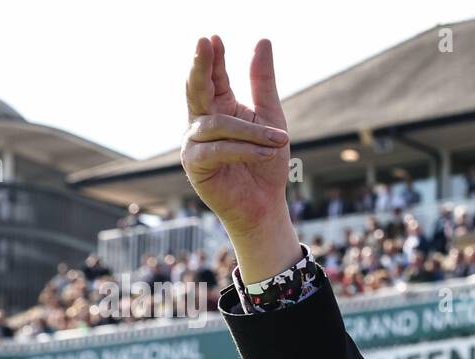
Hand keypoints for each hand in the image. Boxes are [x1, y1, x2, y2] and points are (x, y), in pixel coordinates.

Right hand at [182, 36, 299, 279]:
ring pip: (216, 124)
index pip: (213, 76)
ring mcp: (194, 142)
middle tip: (204, 42)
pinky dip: (245, 150)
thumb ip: (263, 82)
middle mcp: (201, 121)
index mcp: (219, 107)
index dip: (212, 58)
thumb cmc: (267, 163)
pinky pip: (218, 150)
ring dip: (251, 131)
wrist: (266, 204)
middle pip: (196, 89)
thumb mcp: (272, 119)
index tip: (213, 37)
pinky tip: (267, 152)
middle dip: (200, 66)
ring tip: (281, 140)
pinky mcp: (195, 164)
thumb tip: (262, 40)